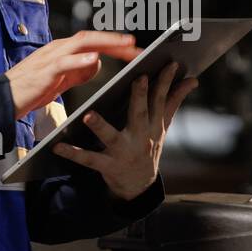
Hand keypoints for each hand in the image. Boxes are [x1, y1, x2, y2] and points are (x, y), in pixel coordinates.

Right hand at [5, 30, 140, 119]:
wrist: (4, 98)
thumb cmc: (30, 89)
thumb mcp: (61, 79)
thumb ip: (79, 71)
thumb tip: (98, 63)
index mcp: (63, 51)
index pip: (93, 43)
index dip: (115, 44)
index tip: (135, 49)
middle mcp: (59, 48)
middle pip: (92, 38)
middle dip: (116, 41)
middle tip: (137, 46)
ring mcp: (51, 58)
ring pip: (82, 43)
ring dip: (105, 43)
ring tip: (125, 45)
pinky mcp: (44, 71)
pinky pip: (64, 62)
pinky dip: (80, 59)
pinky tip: (95, 59)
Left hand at [54, 62, 198, 199]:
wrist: (139, 187)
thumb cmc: (149, 148)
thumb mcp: (163, 127)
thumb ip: (175, 102)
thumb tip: (193, 80)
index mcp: (154, 126)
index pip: (161, 100)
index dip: (166, 82)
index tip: (168, 64)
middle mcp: (141, 138)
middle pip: (141, 114)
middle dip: (140, 97)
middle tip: (138, 78)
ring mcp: (124, 153)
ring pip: (112, 137)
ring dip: (100, 126)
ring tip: (88, 114)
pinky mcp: (108, 166)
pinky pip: (89, 159)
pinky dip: (73, 153)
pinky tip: (58, 146)